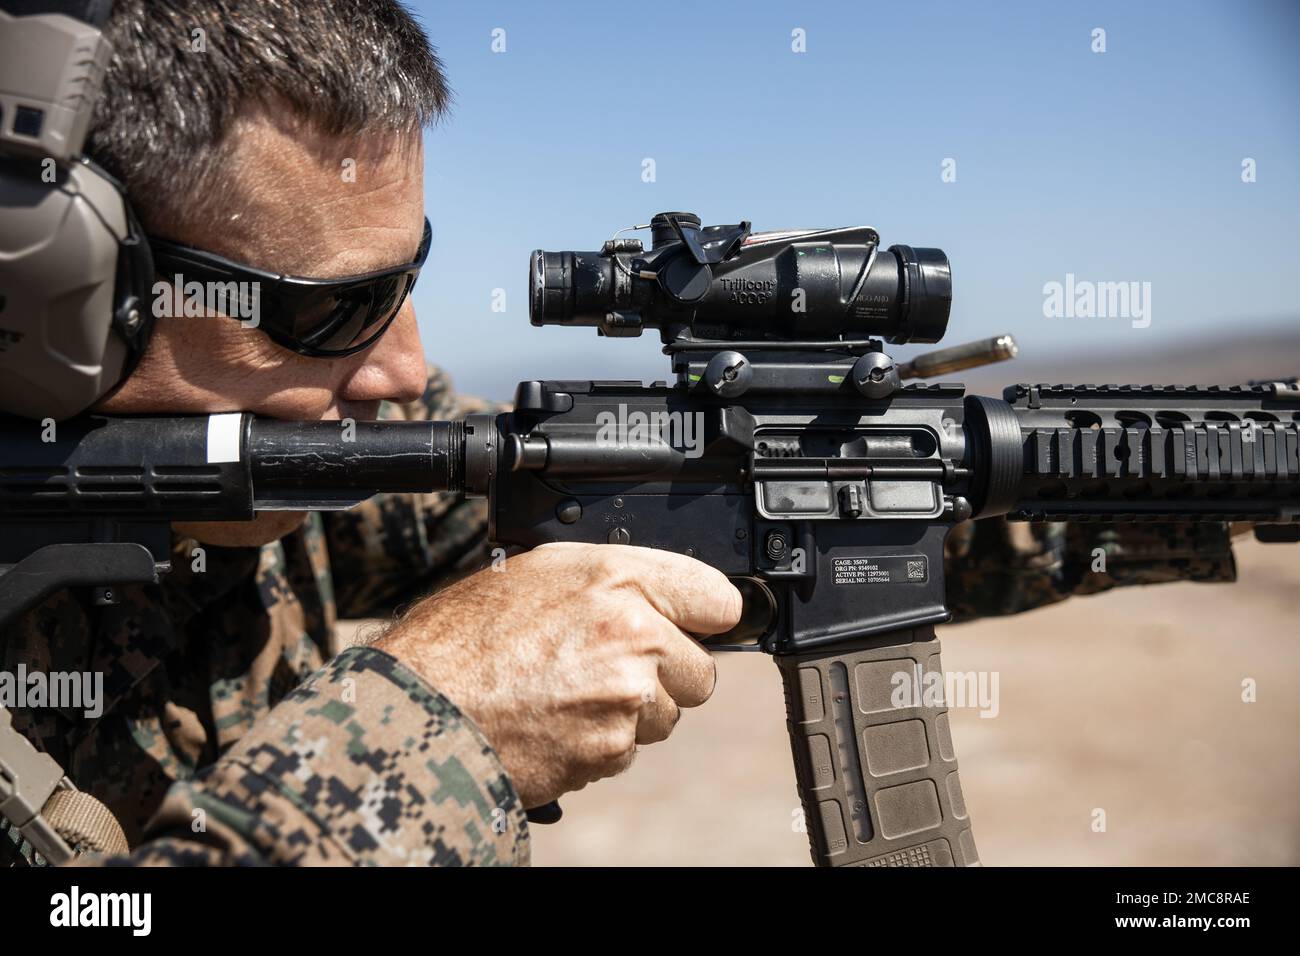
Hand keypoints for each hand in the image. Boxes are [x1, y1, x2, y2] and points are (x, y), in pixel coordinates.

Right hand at [376, 542, 742, 807]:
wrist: (420, 707)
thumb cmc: (464, 637)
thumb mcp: (539, 572)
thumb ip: (614, 583)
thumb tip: (661, 600)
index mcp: (617, 579)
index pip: (718, 599)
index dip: (702, 615)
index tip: (692, 623)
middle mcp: (633, 635)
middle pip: (701, 670)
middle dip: (666, 674)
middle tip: (610, 666)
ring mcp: (627, 698)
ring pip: (667, 715)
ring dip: (632, 712)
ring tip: (569, 693)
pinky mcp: (610, 749)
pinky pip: (629, 749)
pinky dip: (601, 743)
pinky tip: (557, 721)